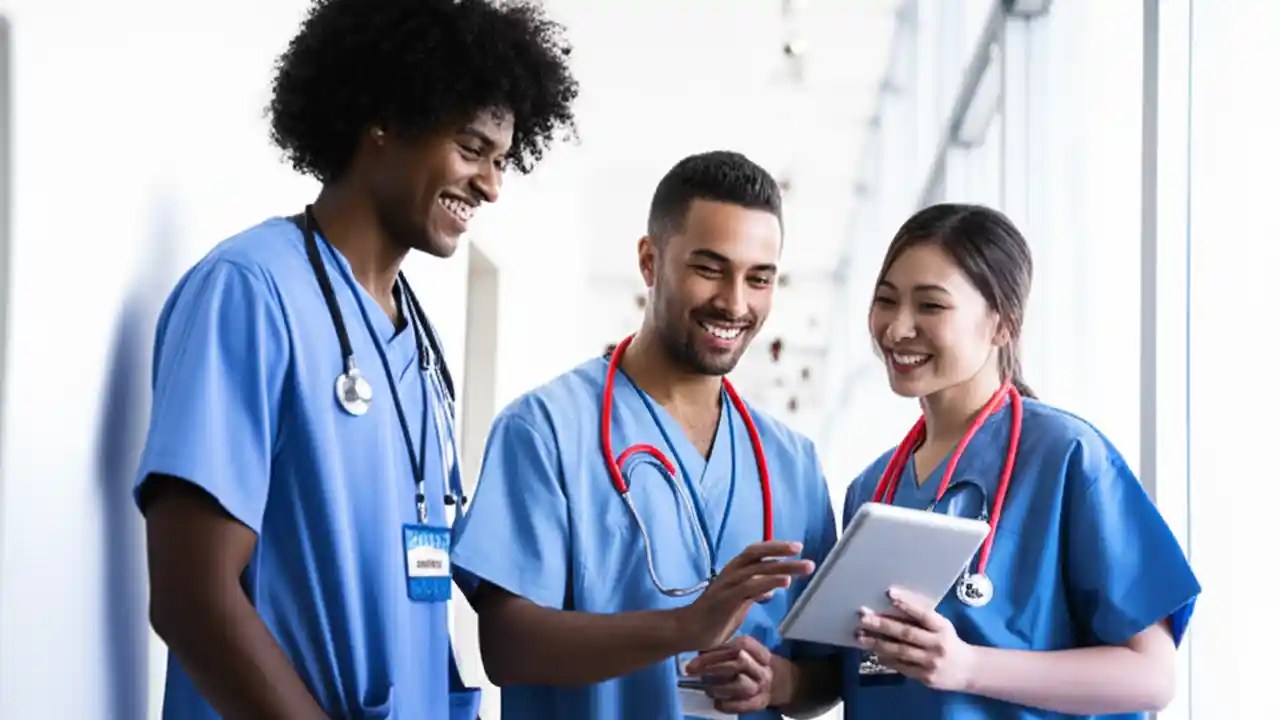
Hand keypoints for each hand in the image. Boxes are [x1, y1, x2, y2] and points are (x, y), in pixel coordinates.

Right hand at [675, 541, 812, 650]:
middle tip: (802, 550)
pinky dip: (769, 582)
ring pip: (758, 569)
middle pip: (758, 555)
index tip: (796, 547)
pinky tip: (784, 582)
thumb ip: (755, 592)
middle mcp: (731, 573)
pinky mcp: (727, 599)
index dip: (776, 547)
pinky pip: (750, 587)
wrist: (690, 631)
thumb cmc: (715, 617)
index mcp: (734, 571)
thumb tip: (772, 588)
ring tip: (804, 567)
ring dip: (784, 567)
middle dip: (781, 550)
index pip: (756, 553)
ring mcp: (728, 585)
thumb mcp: (740, 601)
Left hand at [684, 636, 775, 713]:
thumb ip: (726, 649)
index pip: (741, 645)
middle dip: (712, 665)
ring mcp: (762, 687)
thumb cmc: (751, 664)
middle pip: (739, 663)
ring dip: (719, 686)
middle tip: (691, 669)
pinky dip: (727, 705)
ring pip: (742, 685)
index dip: (718, 648)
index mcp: (759, 651)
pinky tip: (716, 702)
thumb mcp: (745, 652)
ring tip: (706, 687)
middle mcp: (763, 668)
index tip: (697, 653)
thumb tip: (699, 648)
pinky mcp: (759, 703)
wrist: (777, 683)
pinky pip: (743, 705)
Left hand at [853, 587, 976, 692]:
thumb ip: (921, 618)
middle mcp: (937, 644)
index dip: (907, 604)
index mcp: (943, 627)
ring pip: (900, 651)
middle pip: (907, 633)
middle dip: (882, 624)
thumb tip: (891, 605)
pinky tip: (873, 652)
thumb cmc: (949, 641)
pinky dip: (886, 659)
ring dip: (877, 643)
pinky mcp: (926, 677)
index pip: (924, 614)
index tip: (889, 594)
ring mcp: (931, 662)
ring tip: (860, 636)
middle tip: (863, 617)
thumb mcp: (941, 626)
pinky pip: (901, 667)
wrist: (969, 670)